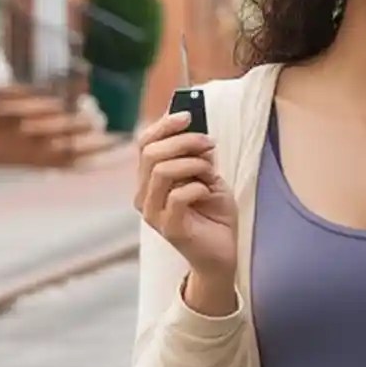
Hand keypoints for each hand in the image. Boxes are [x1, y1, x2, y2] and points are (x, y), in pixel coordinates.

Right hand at [135, 112, 238, 310]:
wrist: (222, 251)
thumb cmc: (212, 211)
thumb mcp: (206, 175)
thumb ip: (195, 153)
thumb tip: (192, 121)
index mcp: (149, 180)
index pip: (144, 144)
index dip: (163, 125)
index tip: (188, 115)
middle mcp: (143, 196)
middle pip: (151, 154)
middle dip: (185, 142)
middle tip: (210, 145)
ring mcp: (153, 213)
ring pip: (162, 171)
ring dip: (194, 164)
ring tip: (210, 173)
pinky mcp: (168, 228)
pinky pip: (178, 196)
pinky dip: (198, 187)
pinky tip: (208, 192)